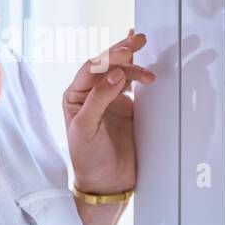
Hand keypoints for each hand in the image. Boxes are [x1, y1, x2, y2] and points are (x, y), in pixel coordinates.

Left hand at [63, 30, 152, 194]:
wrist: (106, 184)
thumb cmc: (87, 159)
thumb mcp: (85, 129)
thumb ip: (98, 99)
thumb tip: (115, 73)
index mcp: (74, 96)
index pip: (91, 69)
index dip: (108, 57)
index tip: (127, 53)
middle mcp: (91, 94)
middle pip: (106, 64)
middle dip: (122, 51)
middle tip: (140, 40)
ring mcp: (110, 99)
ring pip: (121, 72)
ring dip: (135, 67)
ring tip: (150, 75)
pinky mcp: (126, 108)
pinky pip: (133, 84)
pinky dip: (139, 71)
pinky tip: (144, 58)